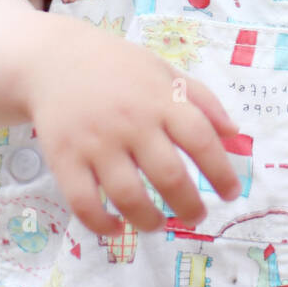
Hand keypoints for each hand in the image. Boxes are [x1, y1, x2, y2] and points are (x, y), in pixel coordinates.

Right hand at [22, 16, 242, 235]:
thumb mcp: (163, 70)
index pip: (200, 139)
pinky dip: (102, 224)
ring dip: (150, 220)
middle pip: (168, 174)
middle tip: (198, 217)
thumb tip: (233, 132)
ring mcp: (96, 142)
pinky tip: (117, 227)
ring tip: (160, 224)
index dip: (221, 171)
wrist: (54, 60)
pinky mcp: (64, 159)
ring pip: (128, 195)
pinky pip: (84, 204)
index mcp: (160, 99)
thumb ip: (201, 98)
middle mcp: (131, 122)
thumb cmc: (117, 67)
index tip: (231, 192)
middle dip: (190, 205)